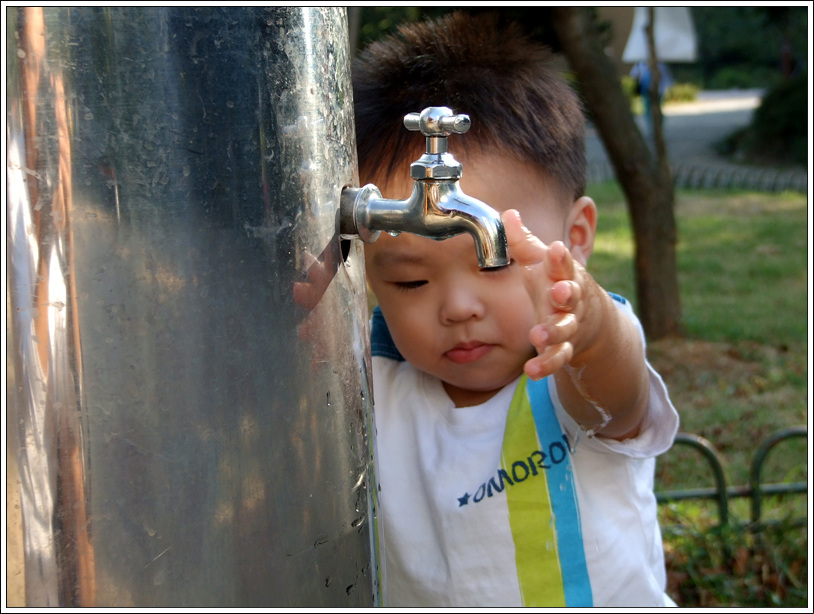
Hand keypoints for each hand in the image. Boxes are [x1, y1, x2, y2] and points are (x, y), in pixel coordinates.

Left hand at [501, 209, 591, 380]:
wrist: (588, 319)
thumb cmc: (556, 282)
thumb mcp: (540, 262)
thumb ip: (523, 241)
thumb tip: (507, 214)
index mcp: (564, 275)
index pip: (564, 263)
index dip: (559, 257)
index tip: (554, 249)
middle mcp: (570, 300)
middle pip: (571, 297)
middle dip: (566, 294)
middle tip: (558, 292)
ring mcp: (569, 325)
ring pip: (564, 330)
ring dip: (553, 332)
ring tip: (537, 336)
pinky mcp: (565, 348)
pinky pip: (557, 358)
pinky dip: (546, 365)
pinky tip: (530, 371)